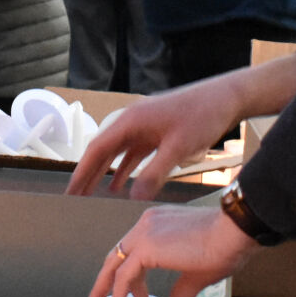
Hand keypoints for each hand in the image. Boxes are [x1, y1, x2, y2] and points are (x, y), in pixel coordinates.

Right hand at [66, 78, 242, 200]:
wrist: (225, 98)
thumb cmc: (202, 115)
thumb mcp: (178, 148)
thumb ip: (154, 174)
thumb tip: (133, 198)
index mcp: (130, 121)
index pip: (97, 149)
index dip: (81, 172)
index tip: (70, 191)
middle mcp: (132, 122)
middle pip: (102, 151)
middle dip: (87, 175)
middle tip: (73, 198)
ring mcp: (143, 127)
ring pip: (116, 154)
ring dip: (103, 173)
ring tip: (90, 195)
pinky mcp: (155, 132)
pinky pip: (132, 154)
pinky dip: (124, 169)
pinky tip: (119, 186)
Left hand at [83, 206, 259, 296]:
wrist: (234, 232)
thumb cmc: (226, 247)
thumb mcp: (198, 274)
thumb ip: (181, 292)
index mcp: (158, 226)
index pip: (131, 252)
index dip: (126, 278)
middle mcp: (146, 225)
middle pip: (115, 258)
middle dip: (102, 285)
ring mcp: (144, 233)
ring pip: (113, 265)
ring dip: (103, 292)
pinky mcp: (146, 247)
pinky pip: (123, 275)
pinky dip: (118, 295)